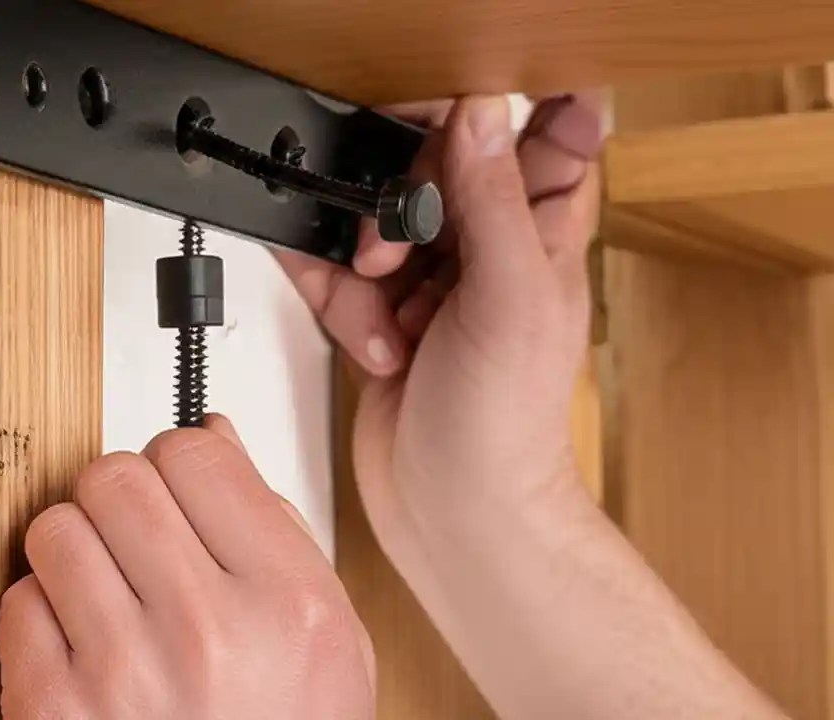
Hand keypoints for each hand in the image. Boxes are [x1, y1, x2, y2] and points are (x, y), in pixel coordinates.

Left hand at [0, 416, 375, 718]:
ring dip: (78, 549)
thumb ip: (274, 526)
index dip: (182, 463)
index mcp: (284, 601)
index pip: (194, 454)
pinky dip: (44, 614)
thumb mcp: (325, 633)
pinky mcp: (52, 711)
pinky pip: (17, 601)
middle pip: (115, 476)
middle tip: (139, 536)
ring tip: (110, 591)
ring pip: (54, 527)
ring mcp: (120, 672)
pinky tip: (84, 645)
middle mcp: (203, 631)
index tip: (181, 491)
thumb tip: (210, 437)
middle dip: (123, 496)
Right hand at [278, 94, 604, 522]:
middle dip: (393, 208)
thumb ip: (492, 198)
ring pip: (370, 222)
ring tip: (384, 320)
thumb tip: (478, 111)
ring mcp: (429, 284)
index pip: (525, 133)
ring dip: (359, 269)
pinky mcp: (378, 315)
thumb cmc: (507, 426)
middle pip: (425, 171)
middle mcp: (485, 249)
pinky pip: (335, 272)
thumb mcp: (509, 296)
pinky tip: (367, 342)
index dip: (483, 121)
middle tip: (391, 250)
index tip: (439, 140)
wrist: (452, 511)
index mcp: (540, 231)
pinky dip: (335, 302)